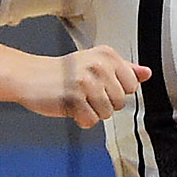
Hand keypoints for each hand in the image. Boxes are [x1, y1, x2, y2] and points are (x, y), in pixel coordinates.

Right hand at [17, 46, 151, 128]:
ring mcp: (86, 82)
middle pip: (120, 103)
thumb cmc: (63, 72)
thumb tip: (146, 73)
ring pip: (106, 113)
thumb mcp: (96, 63)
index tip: (99, 84)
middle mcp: (98, 66)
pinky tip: (70, 107)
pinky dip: (80, 119)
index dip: (115, 90)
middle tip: (84, 92)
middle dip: (103, 103)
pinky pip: (90, 121)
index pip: (132, 85)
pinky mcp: (73, 98)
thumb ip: (124, 69)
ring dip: (91, 112)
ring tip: (76, 99)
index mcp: (107, 55)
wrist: (30, 76)